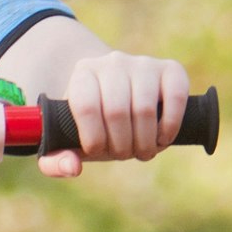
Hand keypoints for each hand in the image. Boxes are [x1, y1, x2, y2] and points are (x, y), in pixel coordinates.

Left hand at [40, 50, 189, 176]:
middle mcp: (112, 63)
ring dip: (145, 142)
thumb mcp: (68, 140)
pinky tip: (163, 138)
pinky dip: (170, 126)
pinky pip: (175, 96)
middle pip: (117, 111)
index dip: (94, 139)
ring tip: (143, 151)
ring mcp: (143, 63)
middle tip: (123, 155)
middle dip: (121, 145)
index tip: (97, 151)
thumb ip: (56, 160)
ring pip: (144, 108)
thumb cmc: (92, 123)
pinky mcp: (170, 69)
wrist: (118, 94)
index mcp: (82, 74)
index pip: (86, 107)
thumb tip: (72, 168)